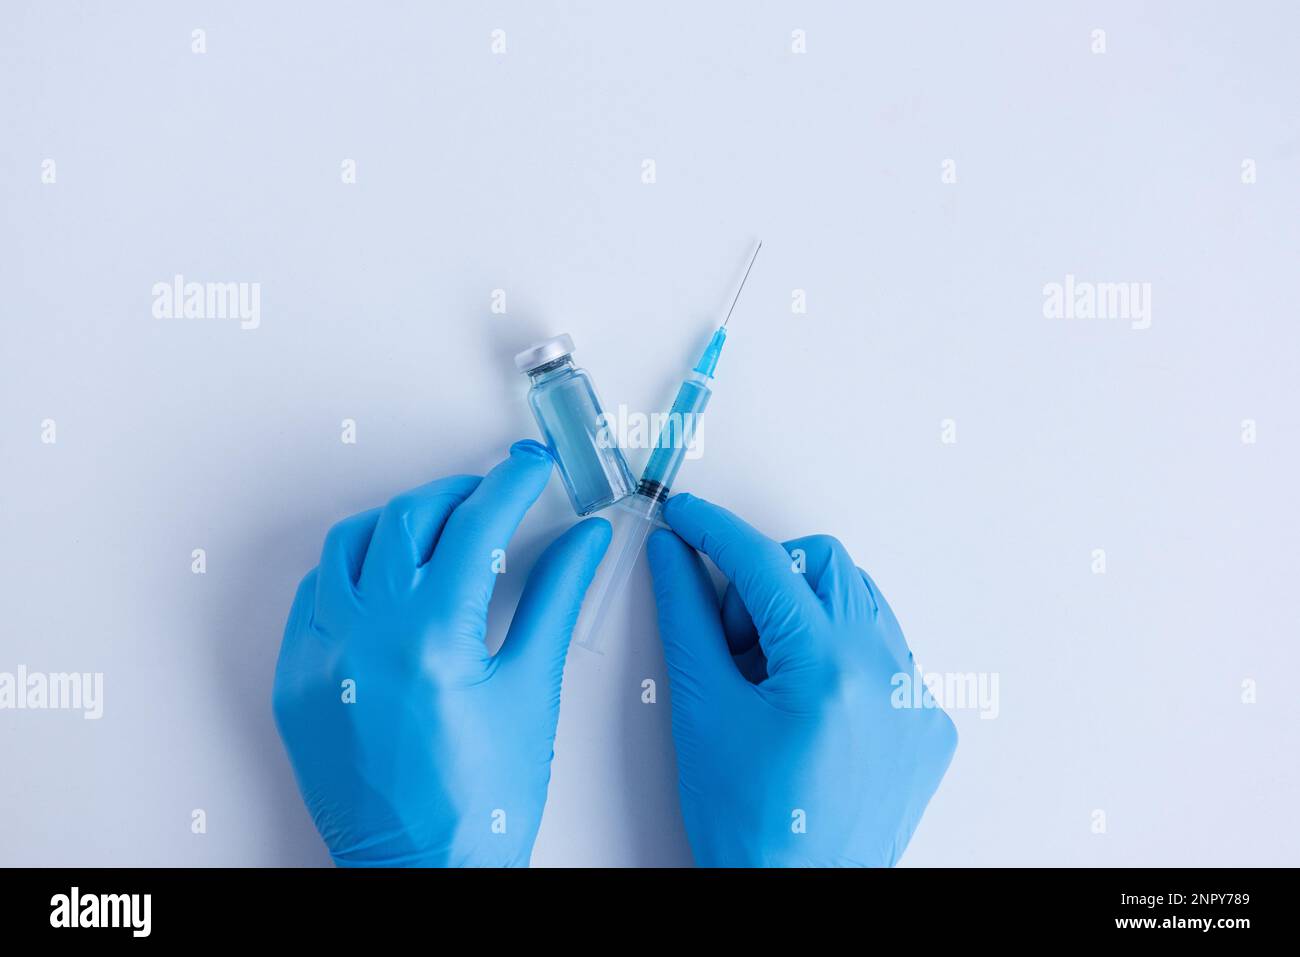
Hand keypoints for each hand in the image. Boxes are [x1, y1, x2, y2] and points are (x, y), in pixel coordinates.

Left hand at [272, 440, 610, 865]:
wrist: (422, 871)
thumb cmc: (483, 800)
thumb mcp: (531, 689)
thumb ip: (555, 598)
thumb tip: (584, 540)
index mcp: (433, 637)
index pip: (476, 524)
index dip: (511, 483)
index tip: (530, 467)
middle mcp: (365, 635)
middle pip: (409, 518)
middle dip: (458, 493)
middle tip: (494, 496)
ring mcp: (321, 656)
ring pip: (349, 544)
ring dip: (397, 522)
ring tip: (438, 529)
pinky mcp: (296, 681)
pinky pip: (314, 594)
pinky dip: (351, 569)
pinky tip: (385, 578)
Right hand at [646, 493, 955, 866]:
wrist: (802, 898)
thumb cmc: (750, 823)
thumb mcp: (702, 711)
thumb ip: (686, 617)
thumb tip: (673, 555)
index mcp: (827, 665)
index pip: (764, 561)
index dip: (715, 530)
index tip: (686, 518)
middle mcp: (886, 671)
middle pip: (823, 566)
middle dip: (767, 580)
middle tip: (731, 637)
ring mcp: (916, 698)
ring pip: (858, 604)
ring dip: (805, 617)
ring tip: (769, 681)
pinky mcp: (927, 724)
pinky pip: (885, 654)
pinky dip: (839, 658)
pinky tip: (807, 708)